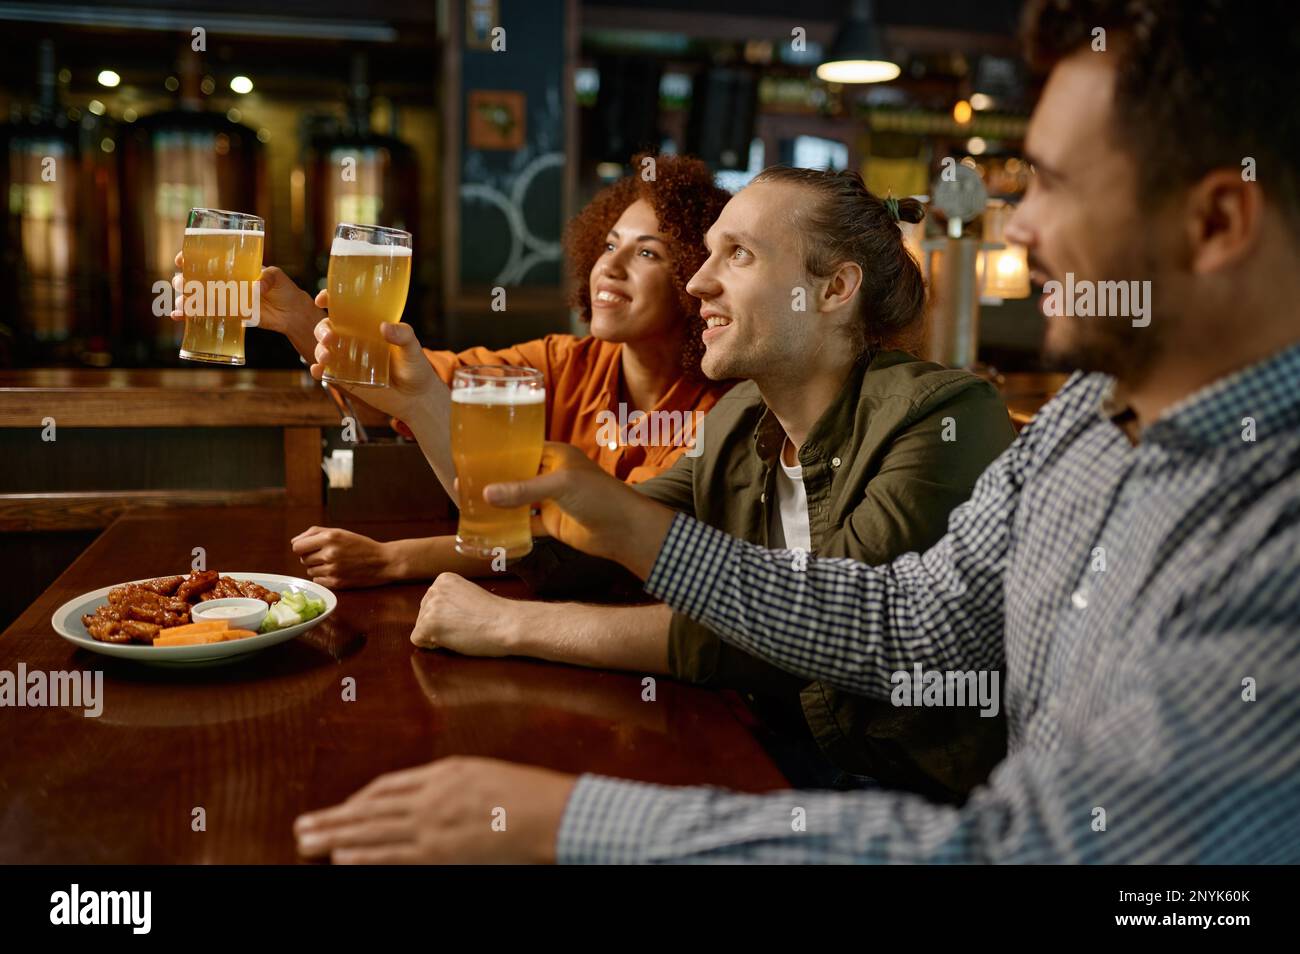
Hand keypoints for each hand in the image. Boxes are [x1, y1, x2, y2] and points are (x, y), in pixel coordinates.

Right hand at [170, 252, 320, 361]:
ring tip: (183, 304)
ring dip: (185, 299)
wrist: (291, 312)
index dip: (190, 258)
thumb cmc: (284, 288)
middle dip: (184, 281)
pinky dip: (190, 316)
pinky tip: (179, 317)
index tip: (182, 260)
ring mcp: (224, 299)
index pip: (206, 259)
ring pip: (196, 297)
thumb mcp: (277, 277)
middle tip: (184, 285)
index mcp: (232, 267)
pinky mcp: (227, 314)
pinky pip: (205, 314)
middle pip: (195, 279)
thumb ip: (267, 278)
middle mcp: (223, 282)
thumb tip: (256, 287)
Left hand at [290, 526, 395, 588]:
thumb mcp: (340, 532)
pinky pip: (317, 580)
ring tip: (335, 563)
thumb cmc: (361, 545)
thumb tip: (294, 542)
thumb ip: (315, 533)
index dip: (302, 548)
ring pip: (310, 571)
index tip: (310, 548)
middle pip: (303, 559)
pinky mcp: (336, 583)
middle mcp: (330, 553)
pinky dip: (324, 577)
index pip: (297, 546)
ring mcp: (333, 569)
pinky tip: (337, 572)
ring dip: (318, 567)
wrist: (383, 562)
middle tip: (328, 555)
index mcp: (330, 537)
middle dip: (312, 557)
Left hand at [293, 757, 576, 863]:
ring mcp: (433, 825)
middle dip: (334, 819)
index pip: (388, 786)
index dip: (358, 800)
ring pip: (373, 831)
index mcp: (444, 773)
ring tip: (307, 843)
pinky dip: (365, 856)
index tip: (339, 810)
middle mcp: (431, 797)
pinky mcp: (440, 853)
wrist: (554, 814)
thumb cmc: (530, 795)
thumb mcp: (486, 774)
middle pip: (370, 808)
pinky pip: (394, 855)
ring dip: (336, 837)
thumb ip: (452, 783)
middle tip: (302, 828)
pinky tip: (342, 859)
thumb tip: (428, 794)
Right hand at [308, 305, 438, 422]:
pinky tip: (318, 370)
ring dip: (319, 350)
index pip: (343, 308)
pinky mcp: (345, 378)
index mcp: (367, 326)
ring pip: (324, 349)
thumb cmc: (415, 366)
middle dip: (322, 330)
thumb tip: (384, 327)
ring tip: (327, 357)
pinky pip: (326, 372)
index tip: (322, 300)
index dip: (329, 300)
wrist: (416, 397)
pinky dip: (318, 370)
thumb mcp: (412, 347)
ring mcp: (347, 359)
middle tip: (329, 338)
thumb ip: (403, 335)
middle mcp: (353, 340)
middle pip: (328, 328)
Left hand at [411, 573, 519, 655]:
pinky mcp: (428, 624)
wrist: (507, 623)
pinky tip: (452, 639)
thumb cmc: (495, 615)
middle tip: (464, 626)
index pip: (430, 603)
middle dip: (439, 625)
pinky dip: (431, 645)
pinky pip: (417, 640)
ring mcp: (430, 606)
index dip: (446, 616)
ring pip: (421, 628)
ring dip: (437, 635)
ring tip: (461, 631)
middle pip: (422, 615)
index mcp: (444, 579)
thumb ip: (450, 599)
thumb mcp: (468, 596)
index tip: (466, 617)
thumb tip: (436, 614)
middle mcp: (434, 588)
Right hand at [483, 442, 675, 577]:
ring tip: (466, 502)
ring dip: (497, 502)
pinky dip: (508, 526)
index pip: (520, 448)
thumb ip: (523, 490)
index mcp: (555, 455)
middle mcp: (550, 475)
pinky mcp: (551, 522)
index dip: (497, 452)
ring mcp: (550, 500)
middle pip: (515, 474)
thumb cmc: (599, 496)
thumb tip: (485, 494)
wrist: (624, 530)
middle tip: (460, 480)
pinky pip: (524, 523)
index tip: (471, 455)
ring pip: (517, 499)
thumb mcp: (560, 485)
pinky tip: (486, 528)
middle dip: (491, 479)